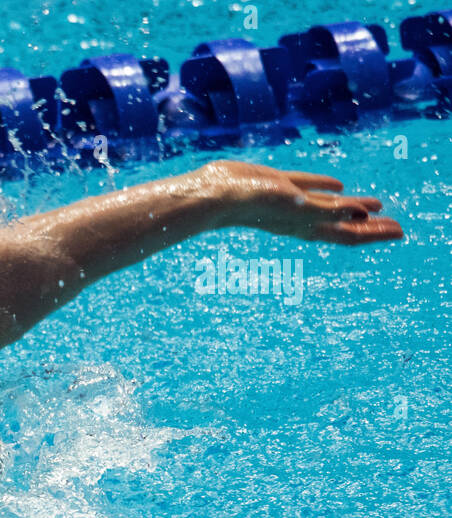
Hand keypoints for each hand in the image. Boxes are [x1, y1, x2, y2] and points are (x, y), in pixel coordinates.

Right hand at [200, 159, 403, 245]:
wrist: (218, 195)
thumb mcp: (297, 206)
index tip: (399, 232)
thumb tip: (363, 215)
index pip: (350, 233)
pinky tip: (340, 184)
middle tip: (395, 225)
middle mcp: (302, 218)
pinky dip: (328, 186)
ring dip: (354, 205)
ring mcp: (291, 202)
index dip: (375, 234)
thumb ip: (331, 211)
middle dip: (371, 225)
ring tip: (376, 204)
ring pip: (332, 205)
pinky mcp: (281, 185)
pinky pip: (312, 186)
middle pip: (345, 224)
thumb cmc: (255, 204)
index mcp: (308, 226)